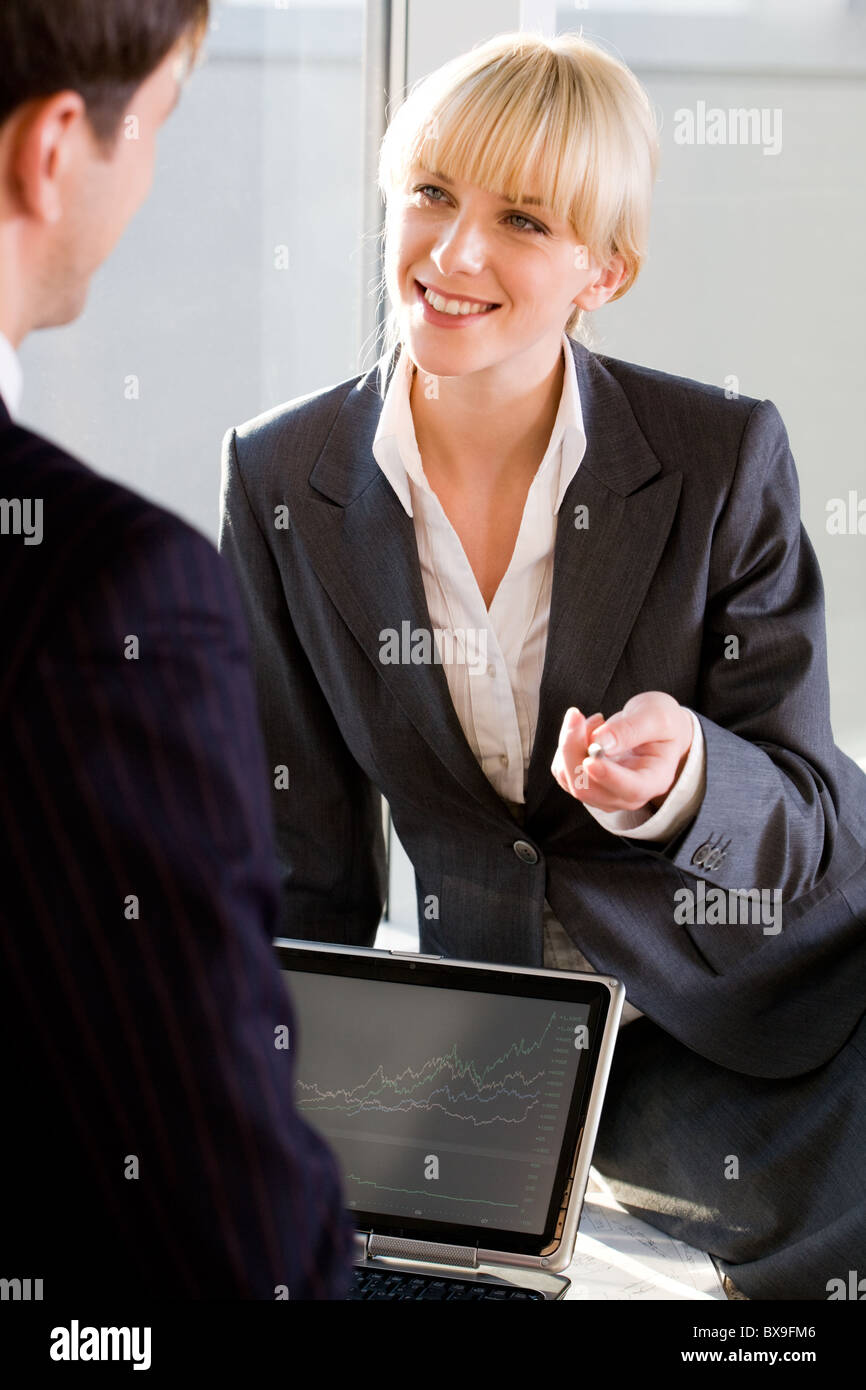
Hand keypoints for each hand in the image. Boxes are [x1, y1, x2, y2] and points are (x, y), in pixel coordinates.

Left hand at [550, 692, 692, 812]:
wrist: (654, 729)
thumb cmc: (662, 722)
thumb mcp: (656, 715)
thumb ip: (630, 729)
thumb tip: (599, 743)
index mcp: (655, 780)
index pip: (631, 790)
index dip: (608, 777)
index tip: (590, 759)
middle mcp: (628, 795)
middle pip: (589, 789)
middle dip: (573, 751)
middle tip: (575, 715)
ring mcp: (604, 793)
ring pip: (570, 779)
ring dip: (570, 743)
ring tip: (597, 720)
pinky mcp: (586, 784)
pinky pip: (562, 770)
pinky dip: (567, 746)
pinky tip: (588, 730)